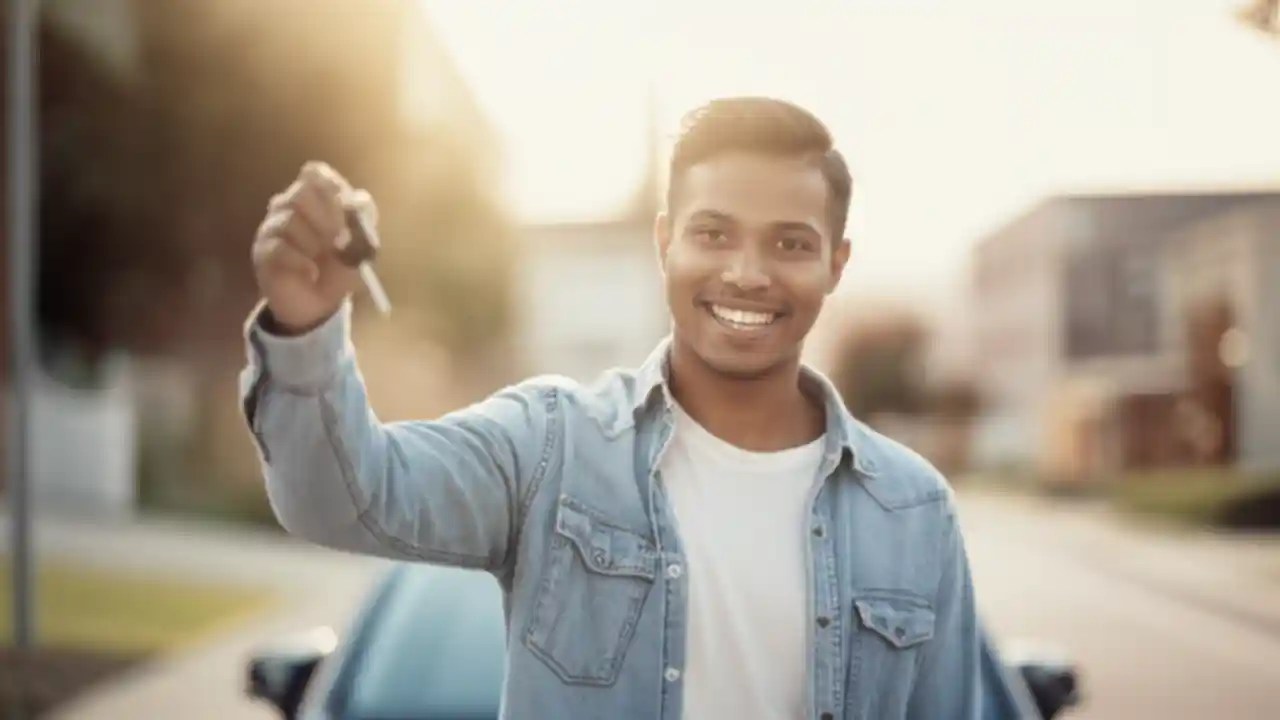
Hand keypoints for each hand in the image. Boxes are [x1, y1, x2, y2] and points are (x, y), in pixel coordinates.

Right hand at [251, 162, 376, 333]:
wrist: (319, 304)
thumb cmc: (340, 268)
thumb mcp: (363, 246)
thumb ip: (364, 220)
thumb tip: (357, 200)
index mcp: (317, 199)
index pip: (314, 173)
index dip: (330, 186)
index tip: (346, 206)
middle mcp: (291, 206)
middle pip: (301, 193)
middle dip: (326, 219)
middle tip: (340, 242)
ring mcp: (273, 227)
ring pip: (289, 220)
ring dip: (313, 244)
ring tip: (321, 263)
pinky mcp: (263, 251)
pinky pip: (279, 248)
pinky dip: (300, 262)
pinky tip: (310, 273)